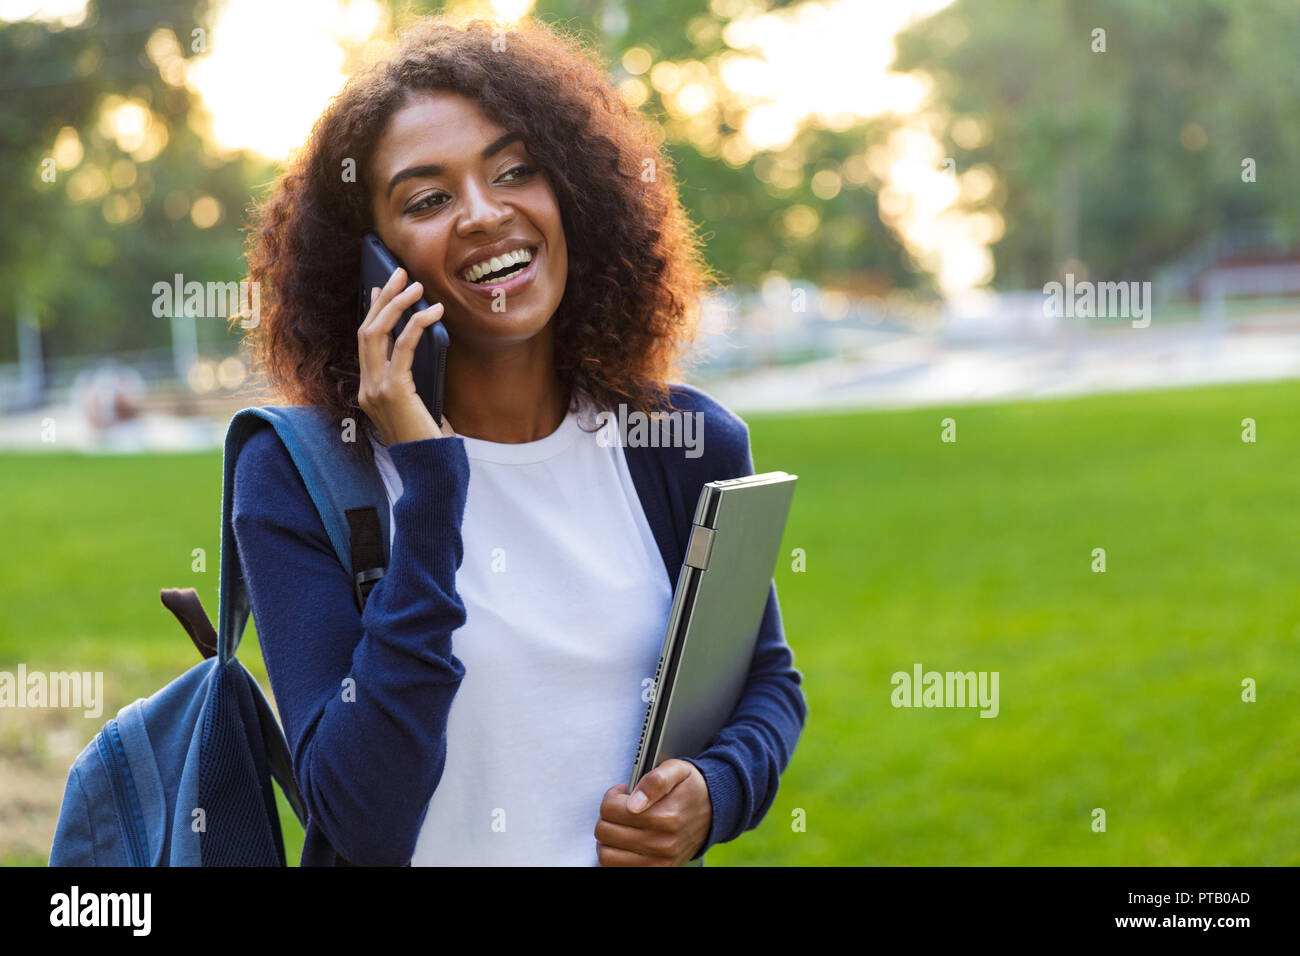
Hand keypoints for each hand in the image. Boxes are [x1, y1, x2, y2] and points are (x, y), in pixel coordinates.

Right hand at [357, 266, 454, 445]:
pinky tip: (434, 312)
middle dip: (383, 298)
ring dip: (397, 304)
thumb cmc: (430, 441)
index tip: (380, 288)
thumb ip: (414, 378)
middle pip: (366, 330)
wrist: (430, 469)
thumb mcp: (419, 403)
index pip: (365, 342)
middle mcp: (365, 388)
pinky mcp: (392, 391)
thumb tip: (423, 343)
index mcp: (368, 391)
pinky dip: (417, 325)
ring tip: (415, 284)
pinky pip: (402, 347)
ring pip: (377, 333)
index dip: (372, 311)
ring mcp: (374, 389)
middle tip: (399, 273)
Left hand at [595, 759, 711, 865]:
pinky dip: (615, 856)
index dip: (612, 797)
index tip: (623, 794)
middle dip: (608, 817)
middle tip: (621, 809)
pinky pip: (618, 868)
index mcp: (665, 816)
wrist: (713, 812)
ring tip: (621, 826)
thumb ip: (655, 780)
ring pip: (606, 854)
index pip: (611, 809)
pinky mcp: (658, 870)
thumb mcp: (677, 770)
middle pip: (605, 831)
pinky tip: (623, 843)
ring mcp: (660, 861)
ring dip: (608, 839)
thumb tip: (634, 803)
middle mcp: (662, 843)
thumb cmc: (690, 789)